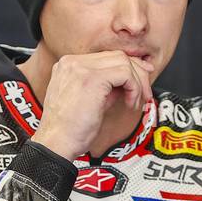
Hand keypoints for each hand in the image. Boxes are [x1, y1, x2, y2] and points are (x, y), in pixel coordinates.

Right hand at [32, 51, 155, 159]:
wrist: (56, 144)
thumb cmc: (69, 131)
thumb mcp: (89, 102)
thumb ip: (105, 88)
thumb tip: (127, 84)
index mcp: (68, 66)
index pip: (106, 57)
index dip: (129, 68)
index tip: (141, 82)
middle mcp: (72, 62)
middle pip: (117, 56)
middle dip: (137, 74)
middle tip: (144, 94)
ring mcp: (80, 68)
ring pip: (123, 62)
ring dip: (137, 83)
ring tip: (136, 102)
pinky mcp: (92, 78)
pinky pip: (125, 73)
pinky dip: (134, 88)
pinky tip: (130, 104)